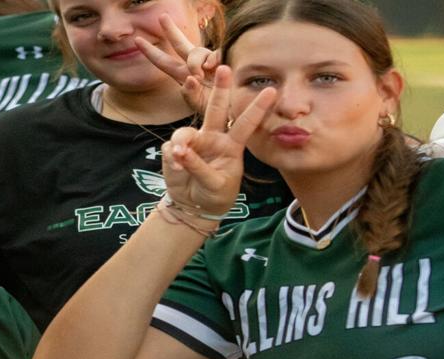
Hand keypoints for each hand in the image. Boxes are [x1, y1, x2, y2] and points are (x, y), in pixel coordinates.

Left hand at [135, 15, 219, 112]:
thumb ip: (189, 93)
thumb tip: (191, 77)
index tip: (137, 40)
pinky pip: (214, 53)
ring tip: (200, 77)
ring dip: (195, 62)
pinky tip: (217, 70)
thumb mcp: (196, 104)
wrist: (234, 113)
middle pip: (179, 44)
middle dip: (170, 30)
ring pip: (196, 51)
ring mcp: (208, 62)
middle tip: (162, 16)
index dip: (150, 51)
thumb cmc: (214, 111)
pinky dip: (213, 60)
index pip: (163, 62)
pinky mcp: (223, 61)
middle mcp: (194, 66)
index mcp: (183, 76)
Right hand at [159, 66, 274, 219]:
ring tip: (179, 158)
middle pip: (216, 108)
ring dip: (183, 143)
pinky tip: (176, 169)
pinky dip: (173, 158)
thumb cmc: (214, 193)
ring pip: (186, 132)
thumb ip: (199, 167)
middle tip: (224, 68)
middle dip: (220, 88)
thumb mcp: (215, 185)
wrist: (193, 205)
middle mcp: (214, 137)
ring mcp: (194, 142)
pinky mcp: (174, 149)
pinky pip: (171, 148)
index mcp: (232, 145)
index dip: (258, 108)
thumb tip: (179, 151)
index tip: (272, 90)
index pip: (246, 123)